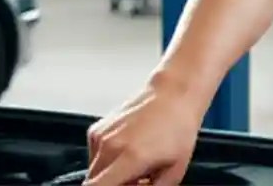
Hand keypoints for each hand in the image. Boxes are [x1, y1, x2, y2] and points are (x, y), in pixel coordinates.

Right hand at [84, 76, 204, 185]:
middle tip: (136, 179)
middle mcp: (111, 146)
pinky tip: (127, 151)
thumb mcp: (174, 170)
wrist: (174, 95)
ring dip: (109, 174)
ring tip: (133, 165)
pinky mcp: (96, 130)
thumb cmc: (178, 129)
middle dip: (113, 185)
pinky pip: (94, 156)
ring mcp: (101, 136)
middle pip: (94, 183)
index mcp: (131, 157)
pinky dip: (106, 160)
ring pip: (93, 171)